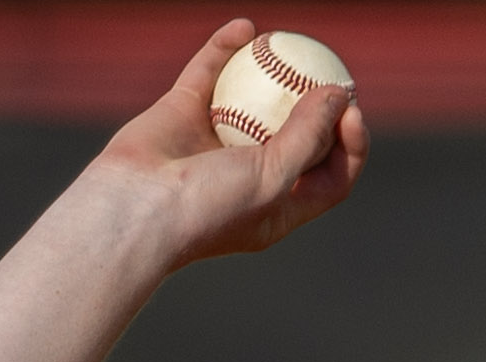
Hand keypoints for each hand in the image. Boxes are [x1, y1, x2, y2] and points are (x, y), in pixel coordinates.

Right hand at [92, 20, 368, 264]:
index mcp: (277, 208)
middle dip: (319, 103)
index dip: (350, 144)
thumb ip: (309, 137)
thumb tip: (340, 95)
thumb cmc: (207, 207)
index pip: (330, 177)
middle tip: (328, 69)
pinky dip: (225, 49)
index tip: (351, 110)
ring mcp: (215, 144)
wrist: (133, 210)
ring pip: (254, 99)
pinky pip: (209, 73)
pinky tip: (244, 28)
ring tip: (292, 45)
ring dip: (275, 72)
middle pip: (299, 135)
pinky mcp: (182, 115)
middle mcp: (249, 177)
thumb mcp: (272, 179)